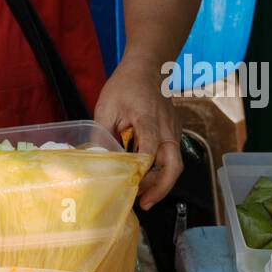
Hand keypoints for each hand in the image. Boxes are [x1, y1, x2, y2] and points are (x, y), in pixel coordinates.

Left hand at [93, 56, 182, 209]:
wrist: (147, 68)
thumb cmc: (125, 86)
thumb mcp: (106, 108)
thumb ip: (103, 135)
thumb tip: (98, 161)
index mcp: (148, 118)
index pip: (151, 148)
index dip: (142, 169)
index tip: (131, 184)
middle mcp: (167, 127)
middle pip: (173, 164)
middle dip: (161, 187)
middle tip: (144, 203)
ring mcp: (173, 131)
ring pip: (174, 163)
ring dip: (160, 182)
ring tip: (142, 197)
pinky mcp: (172, 133)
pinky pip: (170, 156)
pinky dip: (160, 170)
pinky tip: (145, 178)